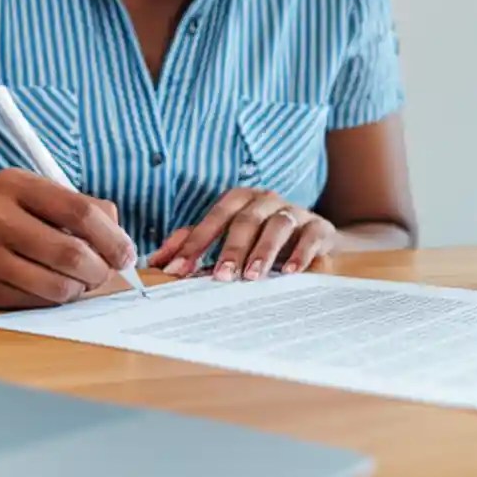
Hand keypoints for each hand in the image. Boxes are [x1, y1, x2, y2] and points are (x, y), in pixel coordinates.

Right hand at [0, 169, 135, 307]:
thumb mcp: (30, 196)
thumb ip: (78, 208)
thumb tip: (121, 241)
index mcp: (15, 183)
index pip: (81, 211)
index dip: (112, 238)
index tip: (125, 254)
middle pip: (72, 252)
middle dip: (99, 270)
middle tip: (103, 274)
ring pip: (57, 284)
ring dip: (78, 288)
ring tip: (77, 282)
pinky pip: (36, 302)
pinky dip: (54, 299)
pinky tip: (50, 288)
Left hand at [148, 188, 336, 281]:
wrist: (314, 237)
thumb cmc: (260, 237)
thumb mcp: (226, 237)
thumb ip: (193, 243)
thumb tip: (157, 262)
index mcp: (240, 199)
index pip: (214, 217)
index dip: (195, 243)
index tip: (178, 270)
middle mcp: (266, 200)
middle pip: (245, 220)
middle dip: (230, 250)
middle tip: (220, 277)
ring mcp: (294, 211)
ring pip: (277, 226)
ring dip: (263, 251)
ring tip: (252, 276)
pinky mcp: (319, 227)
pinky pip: (310, 236)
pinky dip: (300, 254)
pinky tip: (289, 273)